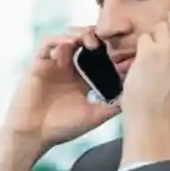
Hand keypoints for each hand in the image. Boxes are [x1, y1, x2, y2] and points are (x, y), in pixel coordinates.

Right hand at [2, 27, 120, 148]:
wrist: (33, 136)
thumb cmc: (61, 128)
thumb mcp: (94, 116)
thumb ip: (113, 105)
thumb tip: (136, 97)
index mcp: (81, 78)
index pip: (97, 55)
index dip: (108, 48)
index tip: (120, 48)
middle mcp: (67, 68)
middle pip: (82, 41)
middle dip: (94, 36)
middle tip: (104, 40)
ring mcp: (52, 65)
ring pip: (66, 38)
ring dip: (77, 34)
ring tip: (88, 39)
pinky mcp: (37, 65)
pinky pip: (47, 45)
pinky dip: (58, 41)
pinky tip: (68, 45)